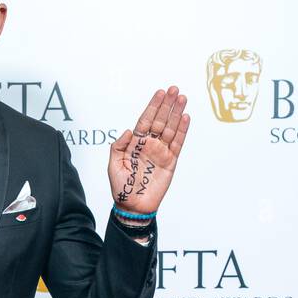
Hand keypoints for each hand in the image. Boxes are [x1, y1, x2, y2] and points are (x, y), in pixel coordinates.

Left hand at [109, 86, 189, 216]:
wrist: (133, 207)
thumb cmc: (121, 188)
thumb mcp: (113, 166)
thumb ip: (118, 147)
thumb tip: (128, 130)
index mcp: (135, 143)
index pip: (145, 120)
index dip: (153, 106)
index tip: (160, 93)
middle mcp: (149, 145)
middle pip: (160, 120)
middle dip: (167, 105)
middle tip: (174, 90)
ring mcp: (161, 152)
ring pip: (170, 128)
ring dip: (176, 113)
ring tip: (182, 98)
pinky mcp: (170, 161)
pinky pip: (178, 143)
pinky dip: (182, 130)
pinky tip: (185, 118)